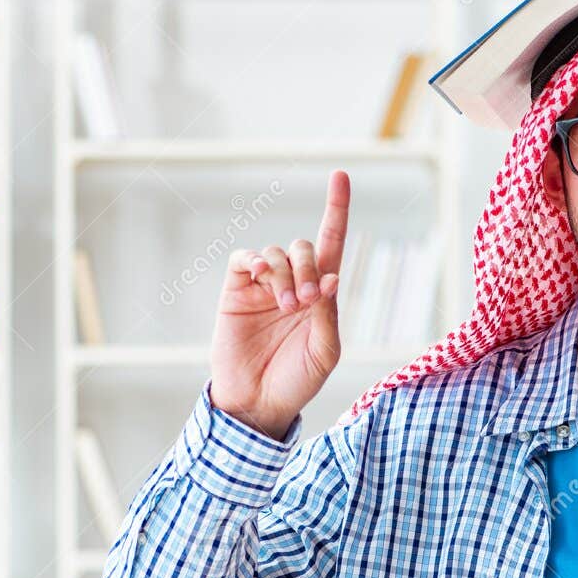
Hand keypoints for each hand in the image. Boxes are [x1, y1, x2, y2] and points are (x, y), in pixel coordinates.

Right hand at [209, 170, 348, 440]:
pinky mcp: (236, 291)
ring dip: (286, 274)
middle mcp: (292, 283)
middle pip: (304, 247)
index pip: (330, 243)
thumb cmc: (296, 381)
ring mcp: (263, 286)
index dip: (336, 209)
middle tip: (306, 302)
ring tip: (287, 307)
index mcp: (320, 295)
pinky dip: (258, 262)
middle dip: (309, 269)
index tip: (341, 174)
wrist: (256, 403)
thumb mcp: (324, 351)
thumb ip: (329, 313)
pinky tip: (265, 281)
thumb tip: (332, 275)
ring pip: (277, 252)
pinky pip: (246, 259)